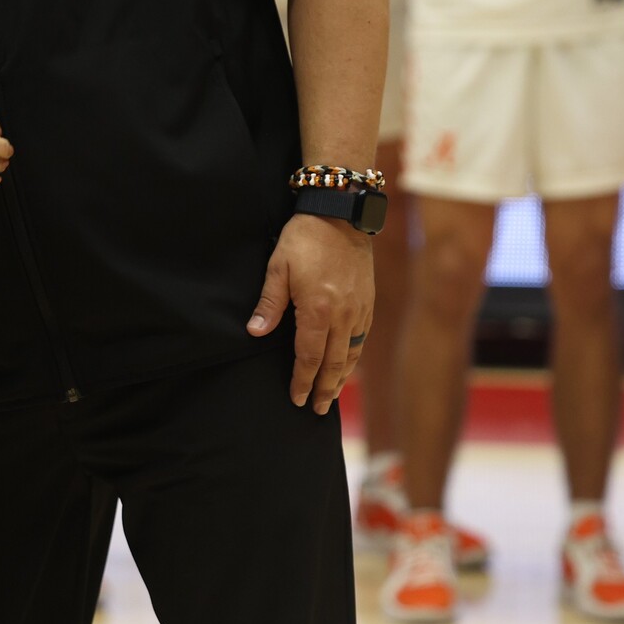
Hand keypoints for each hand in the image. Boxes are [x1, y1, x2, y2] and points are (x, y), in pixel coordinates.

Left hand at [247, 212, 374, 414]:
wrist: (342, 214)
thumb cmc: (304, 238)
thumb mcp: (278, 267)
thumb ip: (269, 304)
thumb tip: (256, 333)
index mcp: (317, 309)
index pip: (308, 356)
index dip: (302, 380)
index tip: (296, 398)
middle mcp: (342, 315)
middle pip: (333, 362)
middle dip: (323, 388)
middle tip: (316, 409)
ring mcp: (358, 310)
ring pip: (351, 353)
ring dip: (341, 378)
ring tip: (331, 395)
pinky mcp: (368, 302)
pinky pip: (362, 338)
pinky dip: (354, 356)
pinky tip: (348, 364)